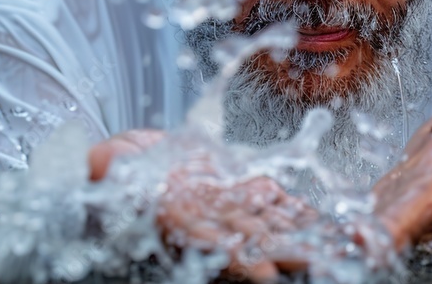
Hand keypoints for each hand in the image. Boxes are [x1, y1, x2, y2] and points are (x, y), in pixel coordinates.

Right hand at [88, 130, 318, 280]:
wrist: (143, 159)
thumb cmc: (123, 166)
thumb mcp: (110, 162)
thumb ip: (108, 164)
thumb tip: (98, 163)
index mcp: (177, 216)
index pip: (212, 242)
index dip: (239, 261)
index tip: (267, 277)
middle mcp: (209, 220)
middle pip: (251, 243)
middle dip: (283, 256)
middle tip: (317, 267)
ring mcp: (230, 208)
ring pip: (271, 227)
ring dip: (300, 240)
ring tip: (333, 253)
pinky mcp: (246, 191)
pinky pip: (277, 205)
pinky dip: (300, 215)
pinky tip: (326, 225)